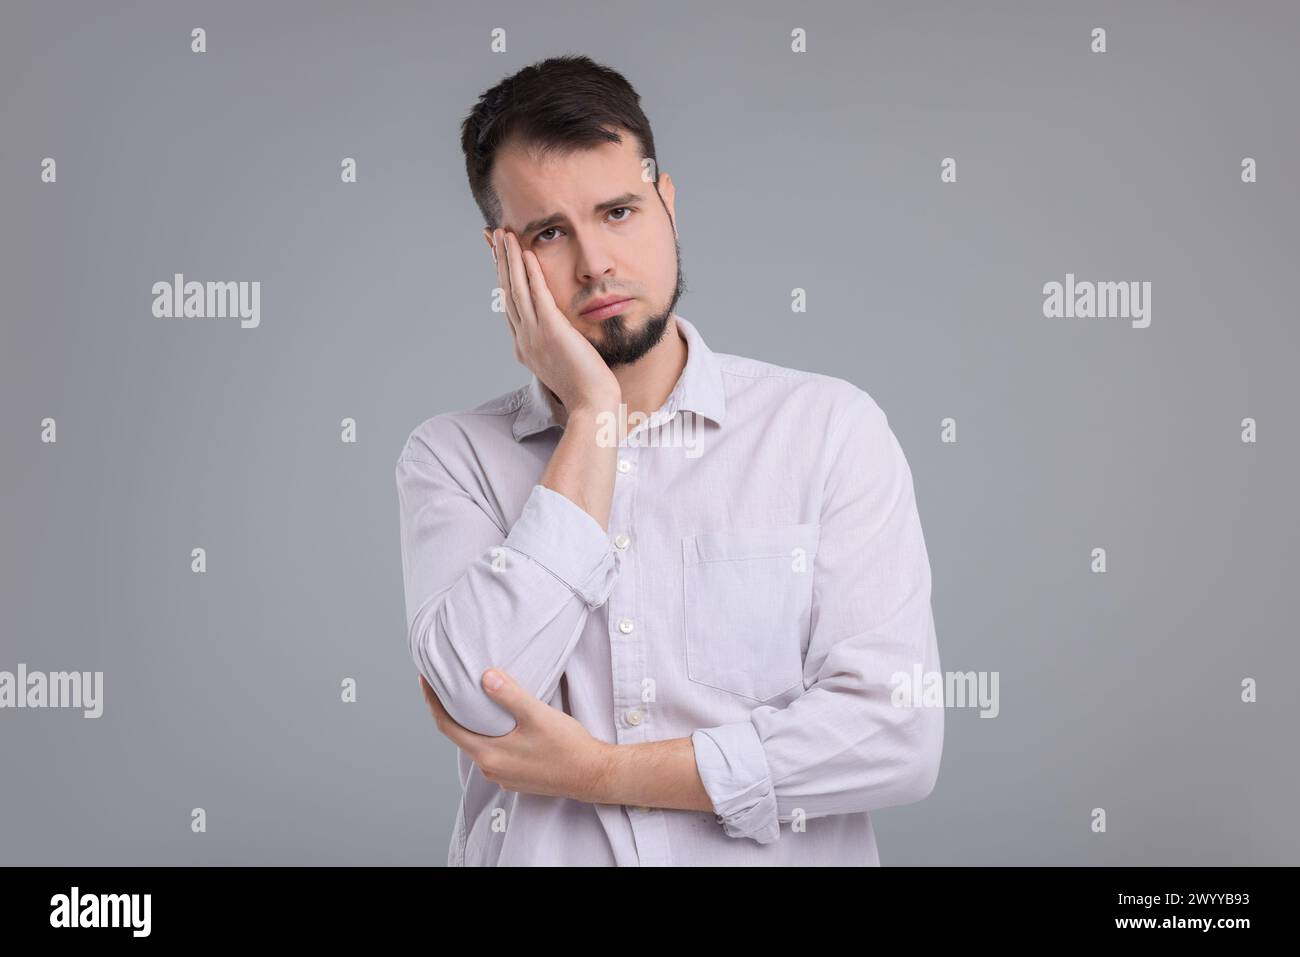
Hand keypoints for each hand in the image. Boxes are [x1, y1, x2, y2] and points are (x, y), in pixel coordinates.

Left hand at [419, 669, 612, 804]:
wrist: (593, 776)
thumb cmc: (568, 747)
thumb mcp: (538, 715)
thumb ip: (510, 696)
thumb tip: (485, 676)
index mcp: (488, 754)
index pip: (446, 725)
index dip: (432, 701)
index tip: (424, 679)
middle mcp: (489, 769)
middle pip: (458, 735)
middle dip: (449, 709)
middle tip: (444, 682)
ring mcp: (502, 775)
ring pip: (476, 743)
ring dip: (470, 722)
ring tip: (469, 697)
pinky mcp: (516, 777)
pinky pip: (492, 752)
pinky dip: (487, 734)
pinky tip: (498, 721)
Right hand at [494, 228, 619, 412]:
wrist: (591, 404)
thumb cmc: (585, 388)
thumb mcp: (563, 362)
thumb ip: (557, 344)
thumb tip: (560, 334)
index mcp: (524, 346)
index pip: (509, 304)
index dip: (502, 277)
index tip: (499, 256)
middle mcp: (523, 338)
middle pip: (506, 292)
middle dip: (500, 261)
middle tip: (494, 235)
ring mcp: (534, 335)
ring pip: (516, 289)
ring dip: (510, 259)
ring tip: (505, 234)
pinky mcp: (551, 331)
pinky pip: (537, 296)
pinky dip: (531, 273)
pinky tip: (528, 253)